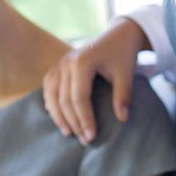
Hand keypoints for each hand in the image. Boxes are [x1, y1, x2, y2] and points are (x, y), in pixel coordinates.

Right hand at [42, 16, 148, 144]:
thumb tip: (122, 119)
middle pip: (63, 99)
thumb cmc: (122, 54)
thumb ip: (123, 95)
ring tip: (69, 133)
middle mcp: (66, 62)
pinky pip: (48, 88)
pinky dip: (51, 104)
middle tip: (85, 140)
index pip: (79, 98)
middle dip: (74, 122)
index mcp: (82, 62)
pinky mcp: (57, 66)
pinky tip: (58, 118)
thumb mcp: (126, 73)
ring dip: (59, 116)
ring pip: (51, 95)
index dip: (84, 119)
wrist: (118, 35)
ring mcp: (59, 63)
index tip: (92, 136)